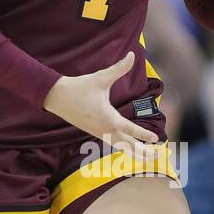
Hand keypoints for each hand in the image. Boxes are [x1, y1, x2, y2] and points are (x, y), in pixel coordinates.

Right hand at [42, 50, 159, 153]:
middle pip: (126, 144)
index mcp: (107, 117)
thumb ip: (119, 68)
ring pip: (119, 146)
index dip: (143, 134)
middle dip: (141, 151)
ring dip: (133, 152)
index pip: (129, 128)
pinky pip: (111, 143)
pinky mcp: (93, 132)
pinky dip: (121, 147)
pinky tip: (128, 149)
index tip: (155, 138)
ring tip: (146, 158)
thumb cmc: (80, 87)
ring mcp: (98, 132)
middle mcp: (104, 128)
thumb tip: (132, 55)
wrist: (57, 97)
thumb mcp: (101, 77)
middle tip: (155, 157)